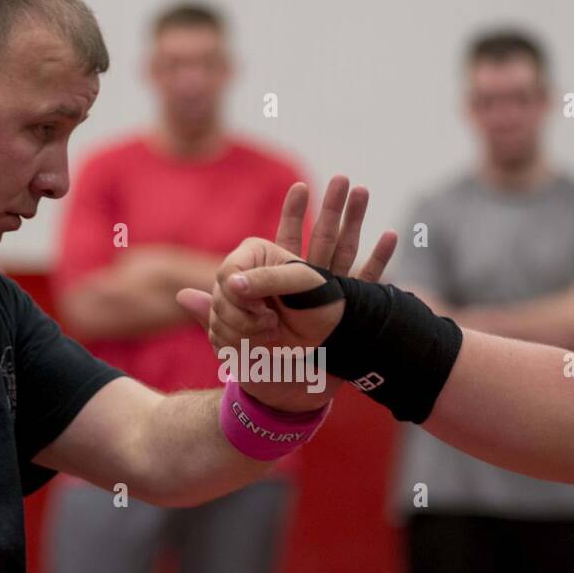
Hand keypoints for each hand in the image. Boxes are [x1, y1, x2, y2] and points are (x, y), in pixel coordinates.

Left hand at [176, 176, 396, 411]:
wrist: (288, 393)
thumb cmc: (260, 362)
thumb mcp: (234, 332)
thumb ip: (217, 308)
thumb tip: (181, 295)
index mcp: (282, 283)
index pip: (288, 240)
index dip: (294, 213)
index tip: (300, 187)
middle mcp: (309, 284)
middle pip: (323, 238)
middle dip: (332, 207)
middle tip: (342, 179)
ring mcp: (333, 296)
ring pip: (346, 251)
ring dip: (356, 221)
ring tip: (363, 191)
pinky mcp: (350, 313)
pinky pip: (368, 283)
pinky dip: (379, 260)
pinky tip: (392, 235)